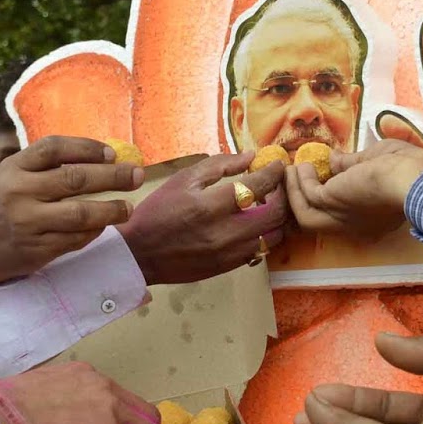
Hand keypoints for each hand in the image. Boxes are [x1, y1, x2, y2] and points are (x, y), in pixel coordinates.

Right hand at [0, 137, 140, 300]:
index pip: (53, 148)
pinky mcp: (37, 248)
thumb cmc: (8, 206)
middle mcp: (18, 192)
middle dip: (112, 177)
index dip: (86, 148)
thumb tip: (103, 155)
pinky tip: (104, 226)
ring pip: (80, 213)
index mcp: (14, 167)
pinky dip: (94, 231)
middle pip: (74, 179)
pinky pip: (76, 238)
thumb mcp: (14, 176)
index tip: (112, 154)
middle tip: (136, 175)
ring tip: (129, 207)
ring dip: (110, 209)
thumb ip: (47, 164)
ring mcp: (27, 221)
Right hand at [116, 152, 287, 284]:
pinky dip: (264, 235)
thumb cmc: (158, 212)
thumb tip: (250, 157)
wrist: (140, 254)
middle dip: (282, 194)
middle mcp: (224, 233)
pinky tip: (253, 224)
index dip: (274, 172)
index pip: (258, 186)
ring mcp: (229, 253)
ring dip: (276, 218)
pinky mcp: (228, 266)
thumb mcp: (183, 180)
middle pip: (275, 214)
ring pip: (273, 236)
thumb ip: (219, 166)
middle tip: (276, 185)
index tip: (278, 164)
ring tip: (265, 205)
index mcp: (210, 206)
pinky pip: (261, 251)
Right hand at [284, 140, 422, 238]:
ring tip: (289, 172)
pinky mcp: (331, 204)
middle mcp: (356, 226)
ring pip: (307, 215)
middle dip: (304, 200)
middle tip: (295, 179)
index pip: (346, 214)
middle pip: (320, 221)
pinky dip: (300, 183)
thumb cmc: (406, 168)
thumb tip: (331, 160)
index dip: (332, 193)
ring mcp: (342, 219)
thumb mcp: (376, 162)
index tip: (324, 175)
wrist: (411, 178)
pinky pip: (307, 197)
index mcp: (375, 218)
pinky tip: (299, 166)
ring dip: (295, 194)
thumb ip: (352, 164)